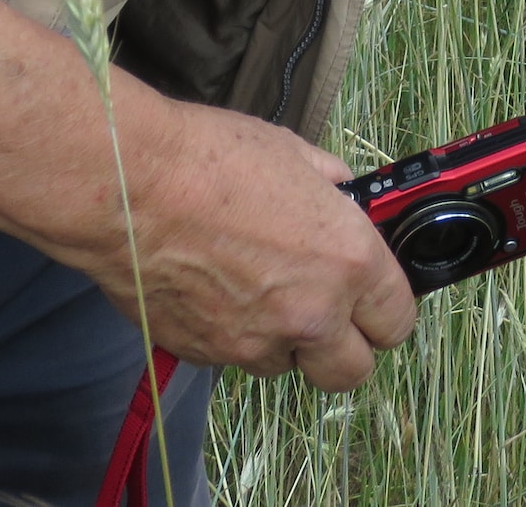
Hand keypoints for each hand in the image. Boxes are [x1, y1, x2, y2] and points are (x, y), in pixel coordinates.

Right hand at [77, 101, 416, 389]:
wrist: (129, 186)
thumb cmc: (209, 160)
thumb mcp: (294, 154)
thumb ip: (330, 185)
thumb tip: (340, 193)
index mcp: (348, 260)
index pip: (396, 320)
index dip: (386, 309)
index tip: (373, 298)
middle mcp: (309, 312)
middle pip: (352, 370)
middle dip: (344, 345)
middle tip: (327, 310)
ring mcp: (254, 341)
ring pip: (288, 365)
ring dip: (284, 339)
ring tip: (257, 288)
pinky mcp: (205, 354)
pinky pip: (235, 358)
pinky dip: (234, 336)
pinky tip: (216, 290)